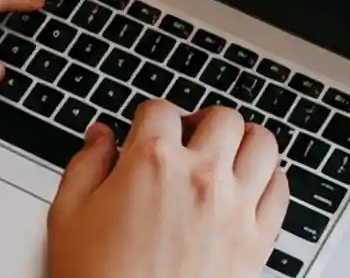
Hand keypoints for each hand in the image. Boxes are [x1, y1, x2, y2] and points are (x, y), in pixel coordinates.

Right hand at [49, 102, 288, 277]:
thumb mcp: (69, 216)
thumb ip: (86, 164)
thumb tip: (100, 136)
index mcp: (152, 162)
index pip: (161, 109)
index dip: (150, 117)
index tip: (148, 129)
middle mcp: (200, 176)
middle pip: (222, 118)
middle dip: (203, 122)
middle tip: (191, 137)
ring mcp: (235, 207)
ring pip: (262, 144)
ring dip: (245, 141)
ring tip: (229, 152)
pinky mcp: (257, 240)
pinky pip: (280, 191)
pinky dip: (269, 180)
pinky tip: (251, 185)